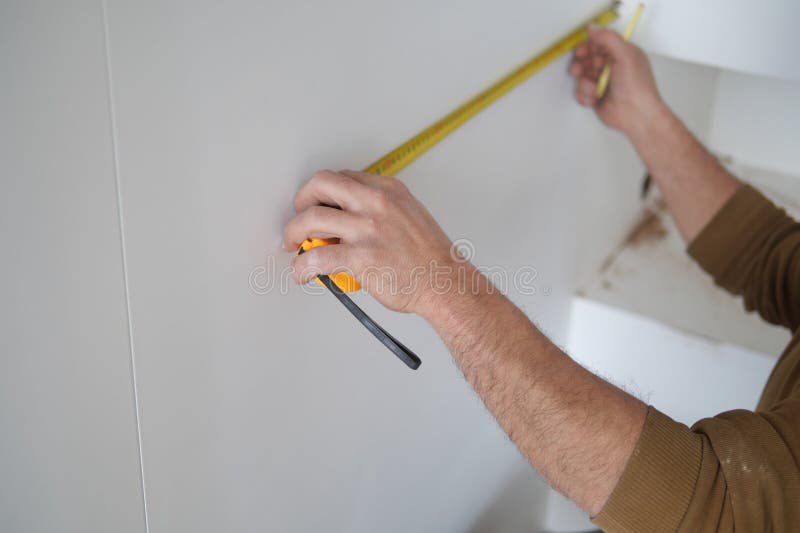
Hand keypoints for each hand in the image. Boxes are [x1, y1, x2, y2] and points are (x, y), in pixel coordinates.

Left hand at [283, 170, 456, 314]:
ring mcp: (367, 229)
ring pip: (311, 219)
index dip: (322, 191)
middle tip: (298, 219)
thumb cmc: (430, 257)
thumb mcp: (408, 215)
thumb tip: (349, 219)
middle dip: (302, 201)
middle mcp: (376, 203)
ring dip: (294, 233)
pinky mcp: (360, 257)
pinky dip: (302, 266)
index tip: (316, 203)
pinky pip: (317, 257)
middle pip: (321, 185)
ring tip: (294, 246)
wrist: (443, 283)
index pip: (343, 177)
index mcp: (388, 190)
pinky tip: (303, 272)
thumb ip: (379, 210)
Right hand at [569, 25, 663, 138]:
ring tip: (595, 90)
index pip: (598, 44)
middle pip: (585, 60)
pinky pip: (581, 92)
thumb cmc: (636, 85)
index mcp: (621, 53)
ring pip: (581, 77)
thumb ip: (608, 39)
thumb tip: (592, 28)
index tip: (581, 52)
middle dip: (580, 66)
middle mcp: (611, 66)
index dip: (587, 47)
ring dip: (585, 84)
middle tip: (579, 70)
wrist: (636, 114)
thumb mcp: (625, 55)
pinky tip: (595, 99)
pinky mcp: (595, 97)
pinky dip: (585, 96)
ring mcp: (602, 82)